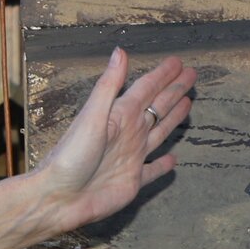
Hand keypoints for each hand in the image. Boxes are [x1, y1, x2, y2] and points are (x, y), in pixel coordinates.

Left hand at [0, 49, 195, 248]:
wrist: (59, 197)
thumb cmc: (71, 156)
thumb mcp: (91, 116)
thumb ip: (108, 86)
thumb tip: (120, 51)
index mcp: (118, 116)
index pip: (146, 89)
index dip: (162, 75)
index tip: (177, 62)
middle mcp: (128, 133)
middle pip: (157, 106)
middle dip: (174, 90)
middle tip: (191, 74)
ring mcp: (132, 157)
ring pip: (159, 132)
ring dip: (173, 118)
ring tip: (187, 103)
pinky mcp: (134, 181)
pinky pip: (154, 171)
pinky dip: (164, 165)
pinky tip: (173, 160)